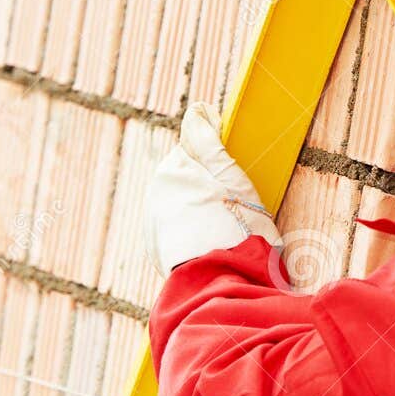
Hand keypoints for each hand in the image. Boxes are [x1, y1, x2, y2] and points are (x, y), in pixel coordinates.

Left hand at [147, 103, 280, 275]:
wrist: (223, 285)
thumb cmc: (236, 229)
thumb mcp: (232, 177)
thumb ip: (209, 139)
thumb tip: (197, 109)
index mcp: (172, 171)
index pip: (197, 148)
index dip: (221, 160)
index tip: (238, 177)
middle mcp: (156, 195)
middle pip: (191, 177)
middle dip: (211, 186)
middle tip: (239, 208)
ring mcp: (155, 224)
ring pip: (185, 204)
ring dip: (204, 210)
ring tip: (230, 230)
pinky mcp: (159, 251)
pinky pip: (181, 231)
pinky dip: (197, 233)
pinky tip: (217, 245)